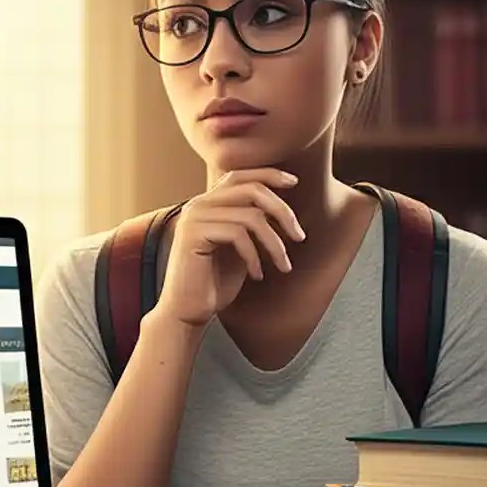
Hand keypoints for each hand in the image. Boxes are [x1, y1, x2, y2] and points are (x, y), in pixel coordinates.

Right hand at [153, 168, 305, 327]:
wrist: (186, 312)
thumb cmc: (214, 284)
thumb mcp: (241, 248)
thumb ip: (252, 224)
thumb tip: (282, 208)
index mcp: (207, 204)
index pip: (239, 175)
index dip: (269, 174)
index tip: (294, 183)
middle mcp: (197, 205)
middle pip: (251, 190)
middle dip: (283, 212)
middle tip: (299, 237)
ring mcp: (193, 218)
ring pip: (251, 216)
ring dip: (275, 244)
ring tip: (283, 266)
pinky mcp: (193, 235)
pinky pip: (238, 235)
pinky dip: (255, 257)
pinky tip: (257, 275)